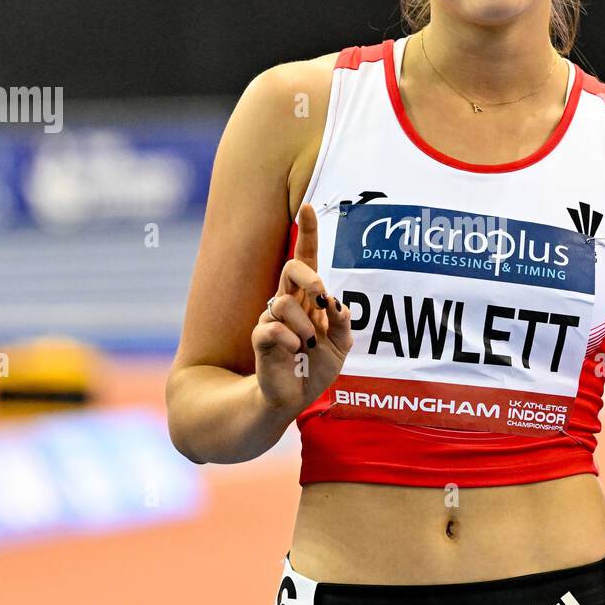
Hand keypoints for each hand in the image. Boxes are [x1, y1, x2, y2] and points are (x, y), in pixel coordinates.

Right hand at [252, 202, 352, 415]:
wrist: (292, 398)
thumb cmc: (315, 368)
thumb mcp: (341, 346)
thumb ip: (343, 324)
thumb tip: (338, 303)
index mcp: (309, 300)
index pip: (307, 259)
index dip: (308, 233)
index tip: (307, 206)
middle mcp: (289, 303)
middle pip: (293, 268)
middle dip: (309, 277)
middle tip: (321, 298)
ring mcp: (272, 318)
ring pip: (285, 302)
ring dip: (306, 327)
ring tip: (309, 347)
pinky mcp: (260, 337)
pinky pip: (273, 328)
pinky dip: (291, 340)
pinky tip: (295, 351)